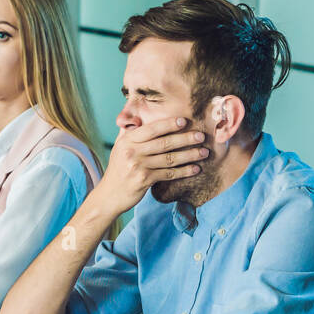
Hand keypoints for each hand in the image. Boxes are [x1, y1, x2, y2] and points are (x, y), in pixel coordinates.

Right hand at [92, 116, 209, 213]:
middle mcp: (132, 151)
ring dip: (190, 155)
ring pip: (170, 158)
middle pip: (164, 143)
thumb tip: (138, 118)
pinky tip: (195, 169)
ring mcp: (138, 166)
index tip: (185, 121)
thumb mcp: (119, 148)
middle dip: (185, 139)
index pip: (151, 129)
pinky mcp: (144, 180)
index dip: (169, 124)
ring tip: (204, 152)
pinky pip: (169, 174)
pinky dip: (184, 171)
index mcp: (128, 140)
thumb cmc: (118, 170)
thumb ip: (129, 132)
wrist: (109, 195)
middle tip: (201, 136)